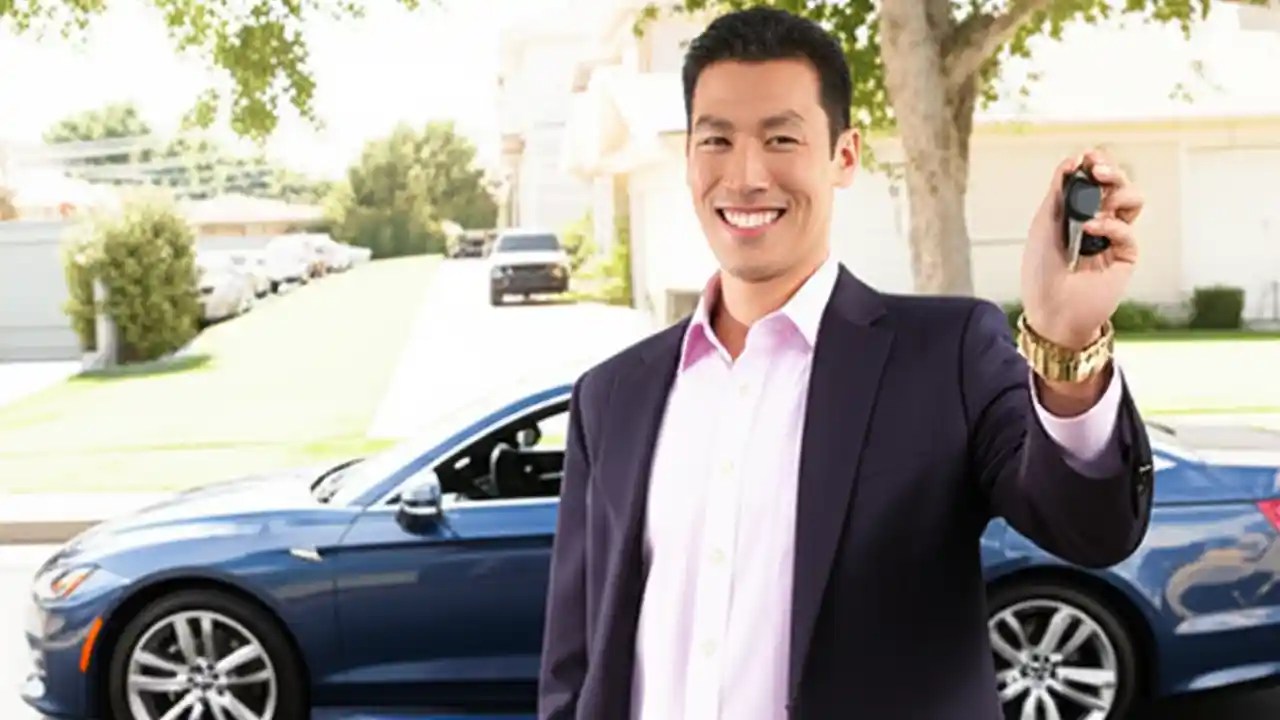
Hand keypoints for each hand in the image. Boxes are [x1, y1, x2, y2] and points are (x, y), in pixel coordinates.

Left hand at [1020, 149, 1143, 349]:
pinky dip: (1110, 225)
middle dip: (1111, 171)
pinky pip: (1128, 231)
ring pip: (1132, 201)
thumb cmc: (1040, 272)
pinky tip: (1091, 229)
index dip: (1094, 164)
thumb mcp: (1043, 227)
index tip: (1087, 156)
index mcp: (1075, 211)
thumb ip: (1058, 195)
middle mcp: (1097, 220)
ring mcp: (1112, 238)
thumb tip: (1070, 162)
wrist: (1051, 311)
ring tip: (1097, 204)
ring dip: (1118, 193)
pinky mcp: (1124, 257)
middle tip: (1098, 169)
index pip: (1093, 179)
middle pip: (1117, 184)